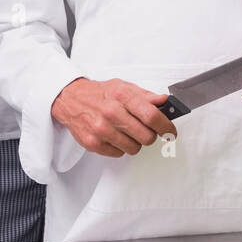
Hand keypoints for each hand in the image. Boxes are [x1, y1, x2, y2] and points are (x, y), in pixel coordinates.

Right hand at [51, 77, 177, 157]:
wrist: (70, 99)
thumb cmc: (100, 93)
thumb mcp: (124, 87)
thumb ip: (146, 96)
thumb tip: (165, 102)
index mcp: (122, 96)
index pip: (152, 116)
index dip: (166, 126)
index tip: (170, 131)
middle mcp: (111, 113)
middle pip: (146, 137)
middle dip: (150, 135)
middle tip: (145, 130)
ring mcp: (101, 129)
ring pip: (134, 148)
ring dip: (135, 142)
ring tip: (127, 131)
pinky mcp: (93, 143)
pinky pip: (119, 154)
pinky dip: (120, 147)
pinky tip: (114, 135)